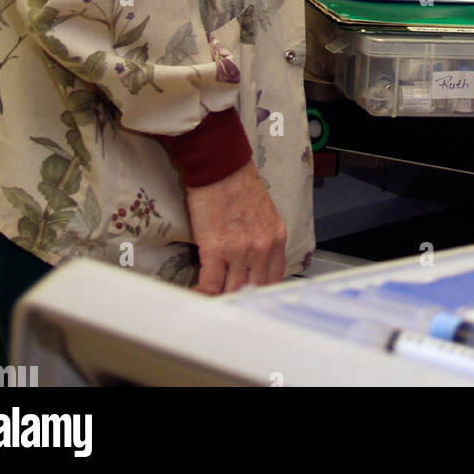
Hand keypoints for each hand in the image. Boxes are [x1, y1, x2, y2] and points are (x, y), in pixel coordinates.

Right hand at [186, 160, 286, 292]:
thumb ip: (262, 239)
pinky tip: (196, 295)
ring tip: (210, 304)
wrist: (220, 166)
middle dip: (239, 301)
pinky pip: (211, 286)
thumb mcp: (263, 214)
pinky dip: (203, 295)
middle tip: (227, 307)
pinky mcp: (217, 250)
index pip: (274, 280)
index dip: (259, 295)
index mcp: (277, 238)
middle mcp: (263, 248)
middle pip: (254, 290)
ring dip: (220, 300)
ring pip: (232, 292)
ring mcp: (241, 251)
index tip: (248, 300)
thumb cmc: (237, 184)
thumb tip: (252, 263)